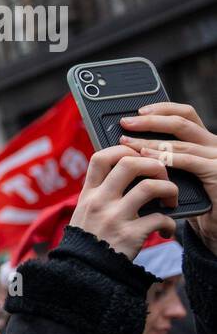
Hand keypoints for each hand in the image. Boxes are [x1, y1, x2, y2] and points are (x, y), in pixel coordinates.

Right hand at [69, 146, 176, 258]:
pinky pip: (160, 219)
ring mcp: (115, 217)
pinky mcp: (130, 235)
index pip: (101, 157)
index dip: (123, 149)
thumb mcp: (83, 212)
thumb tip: (124, 172)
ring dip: (169, 190)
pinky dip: (170, 223)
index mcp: (88, 193)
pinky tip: (167, 230)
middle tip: (162, 177)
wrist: (83, 273)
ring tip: (171, 201)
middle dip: (154, 165)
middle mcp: (100, 201)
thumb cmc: (88, 240)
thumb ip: (99, 192)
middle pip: (130, 163)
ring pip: (150, 187)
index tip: (138, 156)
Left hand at [120, 101, 216, 250]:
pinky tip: (146, 157)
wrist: (216, 224)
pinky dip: (164, 158)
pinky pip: (187, 161)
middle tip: (126, 122)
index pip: (185, 115)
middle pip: (181, 122)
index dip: (162, 109)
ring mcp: (215, 157)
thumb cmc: (193, 199)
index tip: (138, 111)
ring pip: (179, 142)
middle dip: (150, 121)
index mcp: (204, 141)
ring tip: (127, 141)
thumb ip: (164, 156)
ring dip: (149, 140)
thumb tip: (129, 144)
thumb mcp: (178, 172)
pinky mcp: (216, 172)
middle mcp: (212, 145)